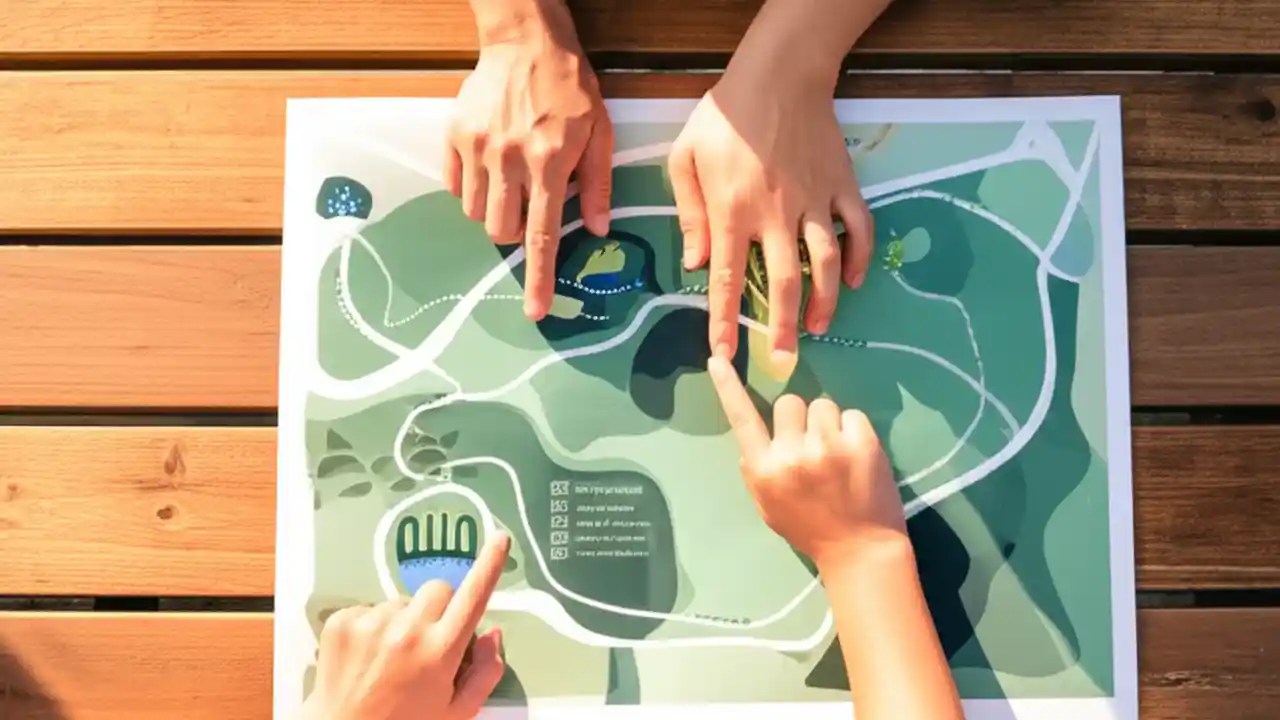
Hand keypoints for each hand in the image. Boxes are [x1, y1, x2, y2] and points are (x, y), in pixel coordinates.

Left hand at [301, 533, 511, 719]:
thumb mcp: (457, 713)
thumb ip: (484, 674)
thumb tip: (493, 633)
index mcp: (440, 652)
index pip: (473, 597)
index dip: (489, 565)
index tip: (499, 538)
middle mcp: (407, 630)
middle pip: (438, 589)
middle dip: (441, 609)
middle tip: (429, 641)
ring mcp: (371, 623)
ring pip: (402, 600)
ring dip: (403, 620)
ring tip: (390, 657)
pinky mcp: (342, 621)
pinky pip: (369, 608)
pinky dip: (372, 626)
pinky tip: (367, 655)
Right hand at [445, 7, 612, 320]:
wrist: (526, 42)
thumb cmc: (570, 88)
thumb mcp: (600, 133)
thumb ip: (597, 184)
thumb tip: (598, 229)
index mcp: (549, 164)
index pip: (543, 235)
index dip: (539, 277)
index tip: (534, 311)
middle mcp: (509, 160)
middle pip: (502, 231)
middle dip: (516, 232)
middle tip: (529, 205)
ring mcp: (478, 148)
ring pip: (475, 213)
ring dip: (494, 209)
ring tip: (511, 178)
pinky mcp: (455, 136)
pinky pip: (455, 185)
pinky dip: (471, 186)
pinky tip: (490, 162)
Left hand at [669, 76, 873, 372]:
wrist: (777, 75)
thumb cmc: (723, 117)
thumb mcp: (684, 159)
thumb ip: (688, 215)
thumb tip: (695, 264)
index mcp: (733, 211)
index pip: (729, 280)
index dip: (725, 322)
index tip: (725, 354)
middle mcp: (776, 215)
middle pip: (785, 283)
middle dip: (783, 328)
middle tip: (784, 361)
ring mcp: (815, 201)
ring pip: (826, 263)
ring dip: (825, 302)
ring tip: (820, 327)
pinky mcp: (842, 186)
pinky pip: (859, 229)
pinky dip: (861, 258)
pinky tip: (854, 281)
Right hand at [706, 356, 902, 567]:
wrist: (860, 551)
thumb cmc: (808, 529)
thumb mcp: (768, 505)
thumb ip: (758, 468)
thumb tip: (757, 436)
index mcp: (765, 470)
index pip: (742, 418)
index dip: (728, 387)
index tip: (717, 358)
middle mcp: (792, 454)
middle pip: (789, 403)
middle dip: (798, 419)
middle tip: (811, 447)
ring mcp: (828, 446)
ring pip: (822, 405)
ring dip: (827, 424)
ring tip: (836, 454)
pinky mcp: (862, 442)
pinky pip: (851, 414)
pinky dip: (853, 431)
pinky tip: (856, 456)